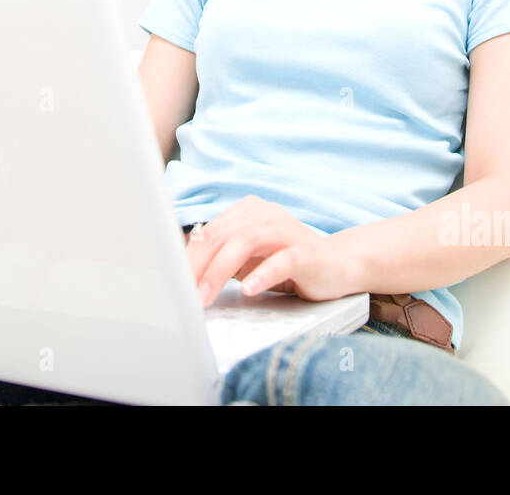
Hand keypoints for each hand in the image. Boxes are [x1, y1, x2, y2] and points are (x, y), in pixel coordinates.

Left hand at [185, 195, 360, 306]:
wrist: (338, 265)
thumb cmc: (288, 262)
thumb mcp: (249, 260)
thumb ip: (222, 259)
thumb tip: (184, 273)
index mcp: (247, 212)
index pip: (209, 232)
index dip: (187, 258)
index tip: (171, 281)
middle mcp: (265, 214)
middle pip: (222, 235)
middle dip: (198, 266)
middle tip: (183, 293)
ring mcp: (286, 230)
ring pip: (245, 242)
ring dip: (220, 271)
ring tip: (206, 296)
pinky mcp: (306, 251)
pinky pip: (281, 260)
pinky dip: (262, 274)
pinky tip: (248, 289)